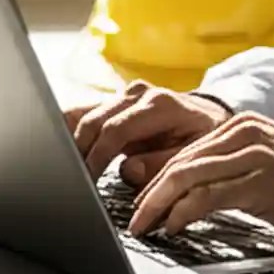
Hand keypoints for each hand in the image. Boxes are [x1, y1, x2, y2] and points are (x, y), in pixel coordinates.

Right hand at [62, 81, 233, 185]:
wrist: (210, 119)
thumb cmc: (203, 140)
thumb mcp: (194, 157)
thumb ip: (162, 165)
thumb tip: (129, 170)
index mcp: (160, 105)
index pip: (115, 129)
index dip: (97, 156)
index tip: (86, 179)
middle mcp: (138, 95)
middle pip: (93, 119)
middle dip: (78, 150)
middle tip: (70, 179)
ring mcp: (124, 96)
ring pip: (84, 112)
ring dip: (71, 139)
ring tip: (63, 164)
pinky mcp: (114, 102)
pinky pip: (85, 112)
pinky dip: (72, 129)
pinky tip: (62, 147)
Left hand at [128, 111, 273, 251]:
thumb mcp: (264, 170)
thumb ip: (228, 171)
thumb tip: (184, 192)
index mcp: (243, 126)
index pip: (184, 150)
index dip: (155, 179)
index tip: (138, 203)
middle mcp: (246, 133)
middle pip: (180, 161)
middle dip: (149, 193)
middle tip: (133, 219)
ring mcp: (255, 154)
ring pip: (188, 175)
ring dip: (158, 204)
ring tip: (143, 226)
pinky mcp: (263, 181)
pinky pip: (209, 195)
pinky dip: (183, 212)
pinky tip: (172, 227)